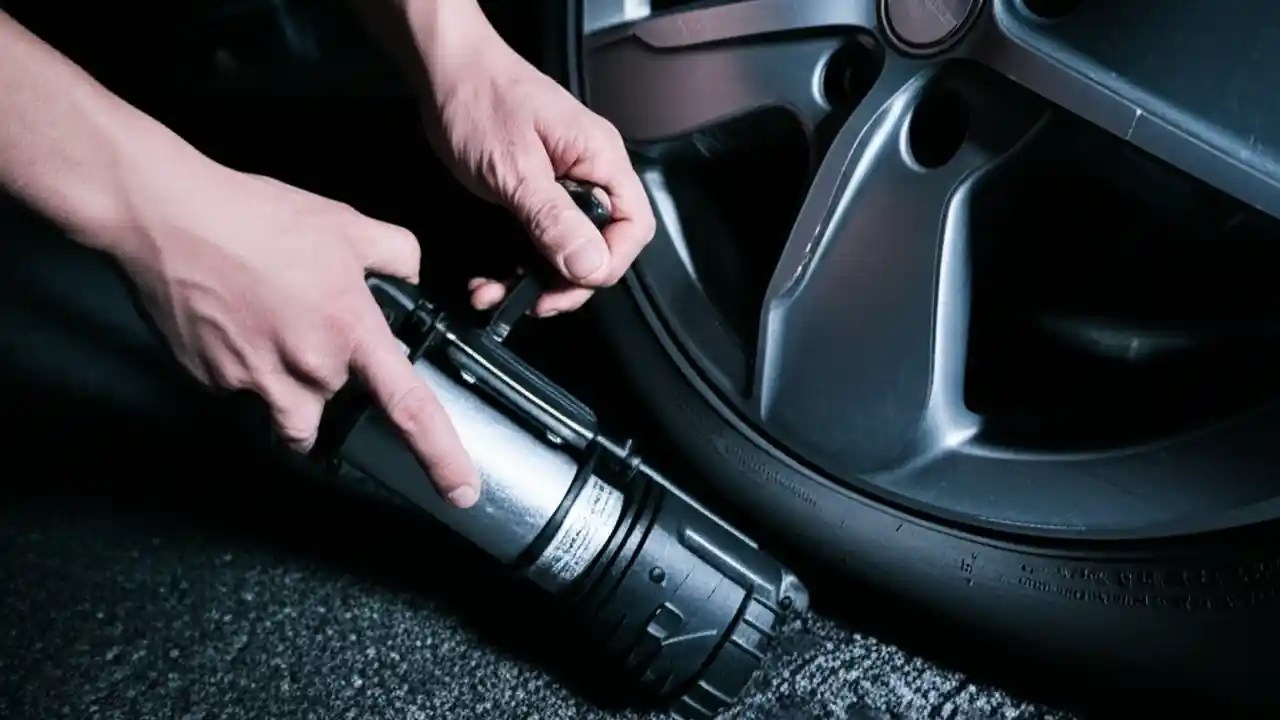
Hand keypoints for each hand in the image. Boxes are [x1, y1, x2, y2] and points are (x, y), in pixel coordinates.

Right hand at [99, 156, 480, 507]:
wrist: (167, 217)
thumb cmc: (256, 217)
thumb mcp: (348, 224)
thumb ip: (397, 253)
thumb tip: (412, 275)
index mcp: (350, 332)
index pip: (409, 408)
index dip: (440, 456)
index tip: (461, 491)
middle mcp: (309, 368)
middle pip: (336, 405)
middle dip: (330, 380)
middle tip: (308, 324)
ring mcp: (257, 381)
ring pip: (290, 413)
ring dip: (291, 390)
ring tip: (274, 331)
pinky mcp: (213, 382)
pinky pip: (244, 392)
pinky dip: (246, 367)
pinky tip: (237, 322)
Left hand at [418, 14, 655, 316]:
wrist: (444, 72)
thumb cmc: (480, 100)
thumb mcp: (514, 169)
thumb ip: (553, 220)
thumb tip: (590, 267)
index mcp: (600, 161)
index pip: (632, 228)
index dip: (607, 264)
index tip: (569, 284)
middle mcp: (589, 174)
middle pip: (601, 246)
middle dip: (566, 281)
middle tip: (533, 301)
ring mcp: (562, 184)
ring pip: (566, 249)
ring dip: (534, 280)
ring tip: (495, 293)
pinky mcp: (536, 192)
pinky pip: (539, 239)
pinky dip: (516, 264)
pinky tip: (490, 278)